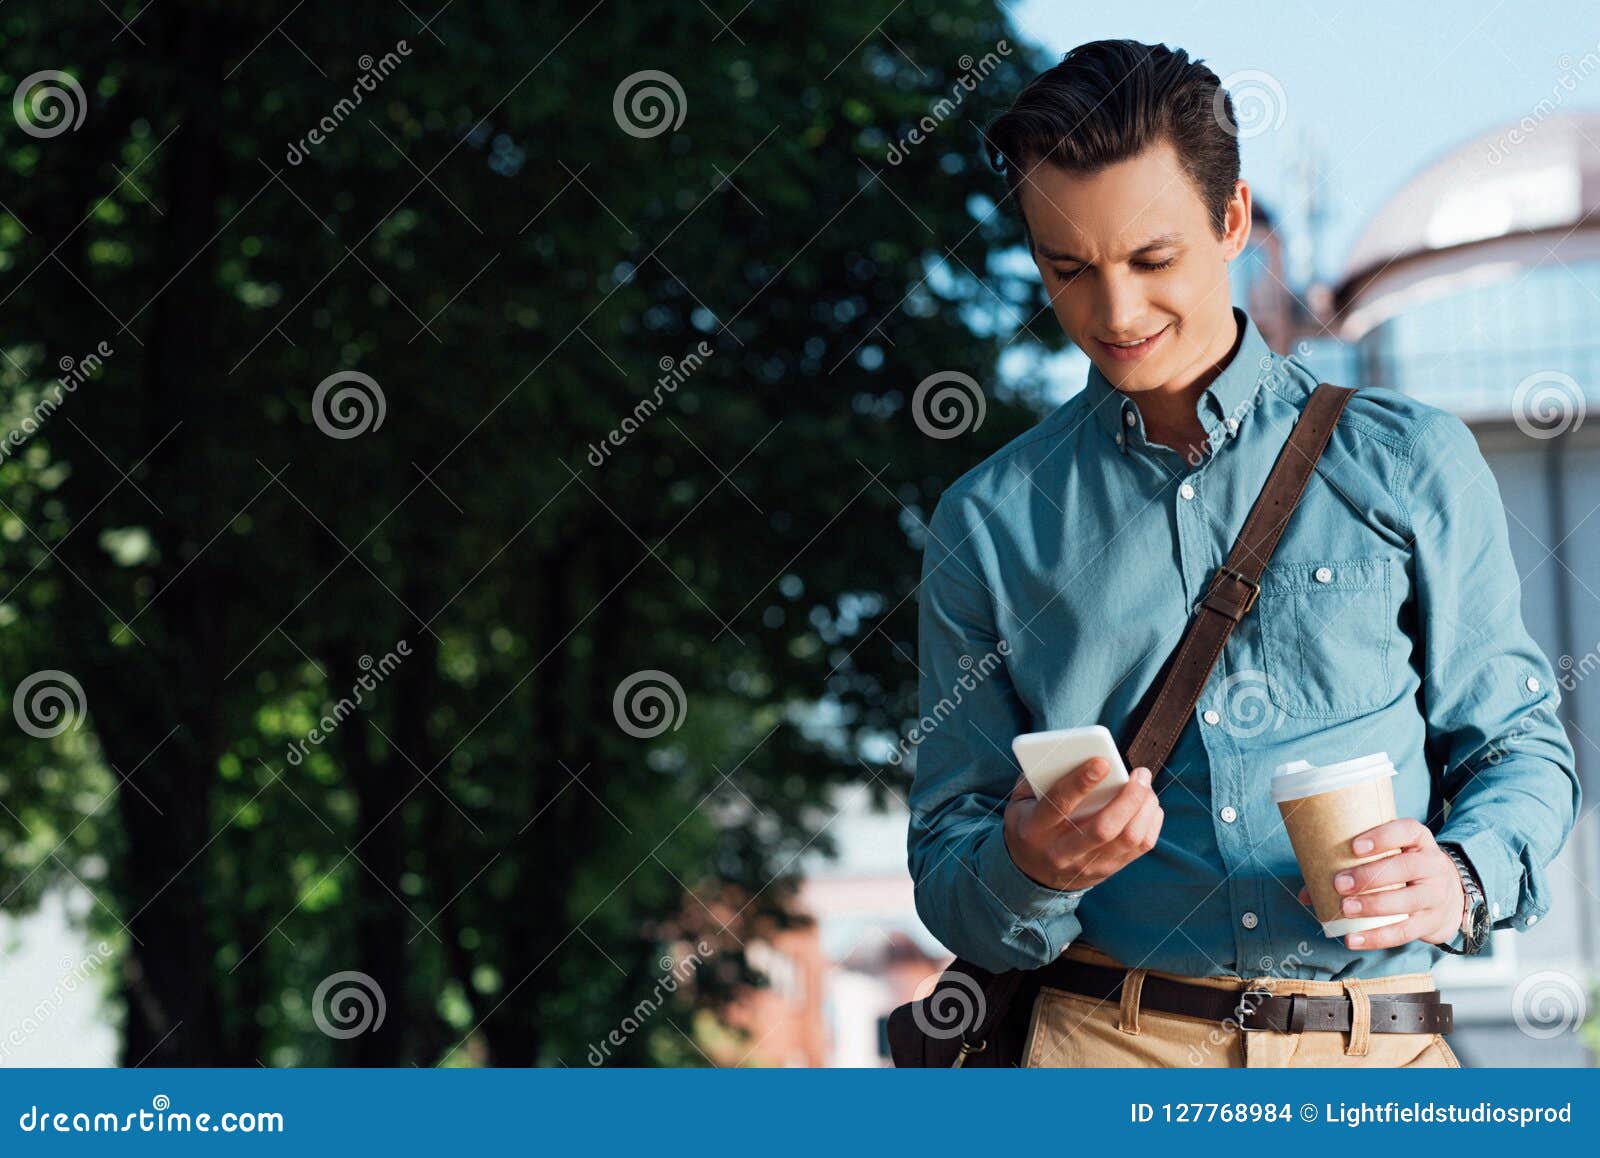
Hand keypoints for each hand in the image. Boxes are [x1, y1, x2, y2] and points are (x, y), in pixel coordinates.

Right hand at [1003, 757, 1163, 891]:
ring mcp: (1086, 865)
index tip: (1103, 762)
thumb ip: (1039, 777)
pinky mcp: (1107, 871)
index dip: (1081, 782)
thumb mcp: (1021, 801)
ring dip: (1144, 809)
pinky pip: (1139, 848)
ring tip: (1146, 787)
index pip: (1060, 804)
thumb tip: (1072, 752)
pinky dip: (1150, 823)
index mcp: (1035, 829)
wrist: (1031, 871)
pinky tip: (1149, 806)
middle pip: (1103, 828)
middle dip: (1128, 798)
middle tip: (1140, 774)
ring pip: (1127, 839)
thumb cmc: (1029, 823)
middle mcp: (1061, 852)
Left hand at [1294, 818, 1465, 950]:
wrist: (1448, 895)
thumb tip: (1306, 892)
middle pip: (1406, 867)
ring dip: (1373, 906)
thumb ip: (1351, 866)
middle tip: (1339, 884)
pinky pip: (1405, 931)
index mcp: (1419, 841)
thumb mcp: (1389, 857)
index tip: (1355, 846)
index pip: (1408, 830)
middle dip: (1370, 876)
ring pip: (1408, 900)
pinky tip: (1353, 939)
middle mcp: (1432, 865)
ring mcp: (1435, 895)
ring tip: (1345, 909)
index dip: (1383, 837)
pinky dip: (1377, 937)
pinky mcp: (1431, 922)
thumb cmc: (1403, 870)